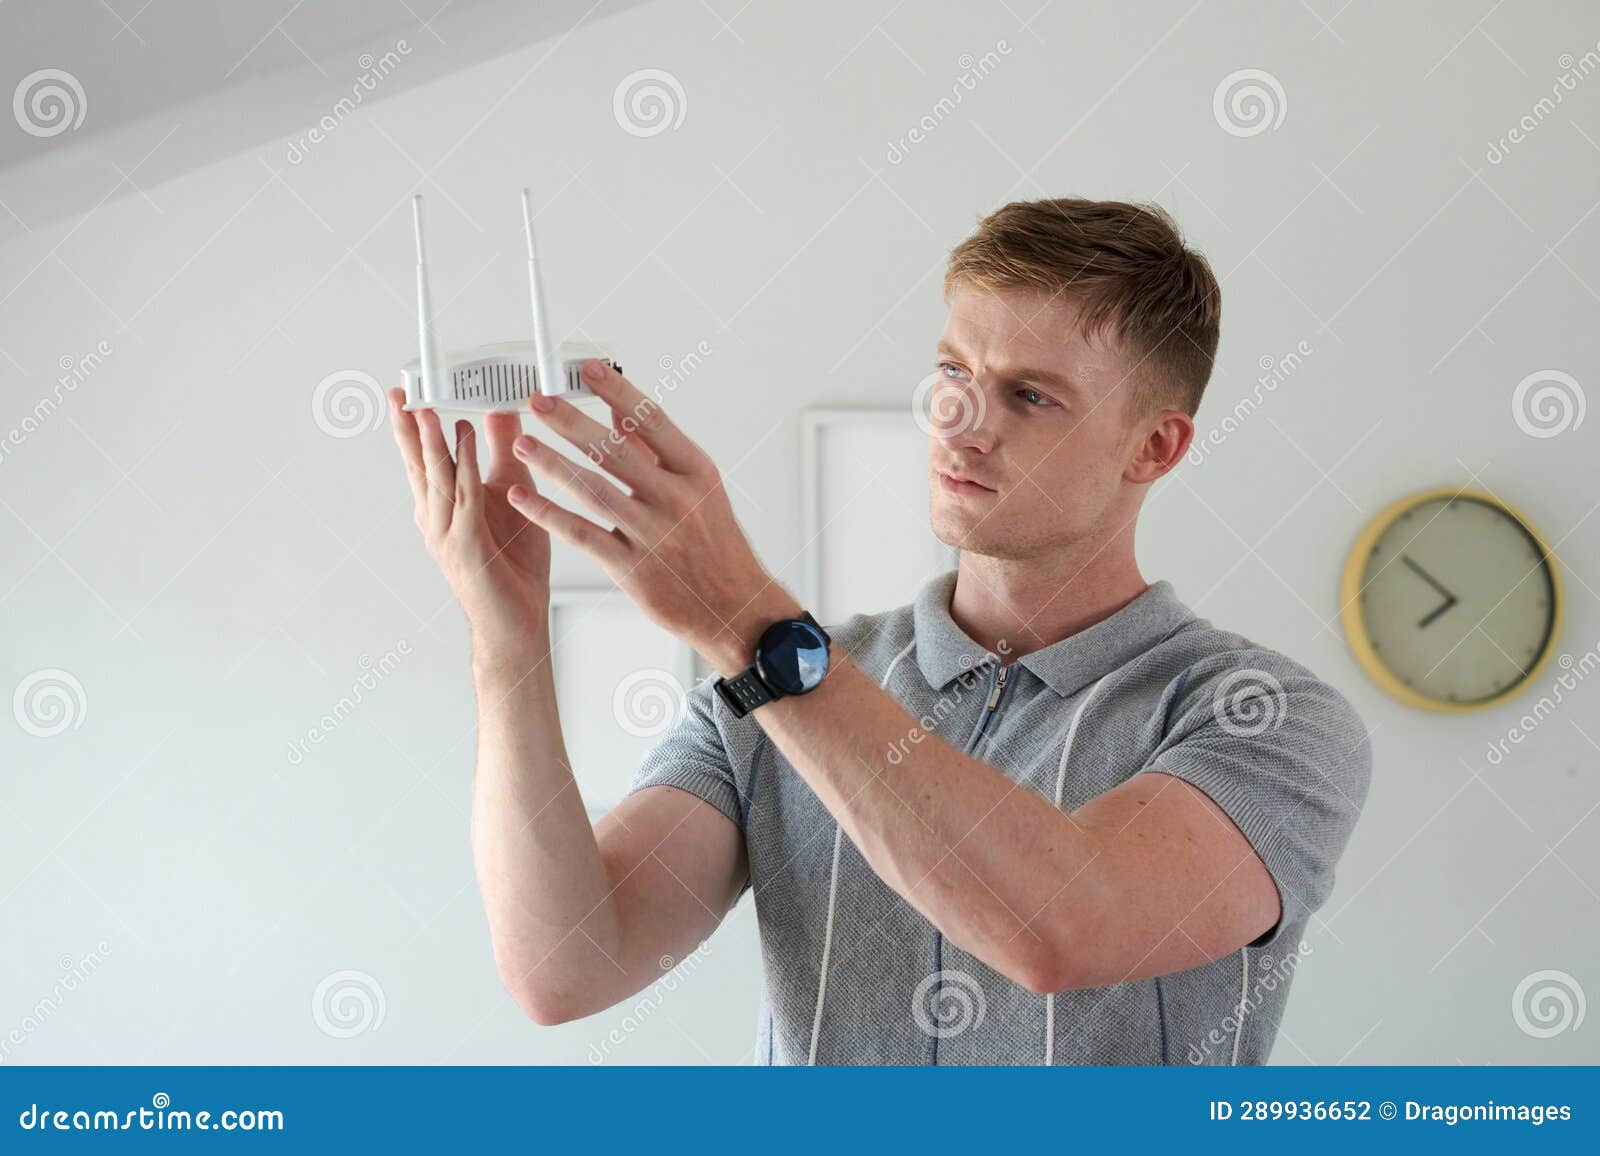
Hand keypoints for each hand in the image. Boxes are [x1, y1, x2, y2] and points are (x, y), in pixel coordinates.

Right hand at [388, 387, 552, 663]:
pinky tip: (465, 443)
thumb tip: (498, 408)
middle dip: (408, 428)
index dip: (412, 425)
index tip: (406, 391)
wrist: (517, 622)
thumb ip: (502, 450)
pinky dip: (464, 468)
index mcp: (441, 505)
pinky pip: (464, 500)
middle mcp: (435, 517)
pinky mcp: (465, 547)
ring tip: (425, 410)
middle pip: (417, 464)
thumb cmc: (513, 564)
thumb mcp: (512, 490)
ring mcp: (445, 534)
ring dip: (430, 444)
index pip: (423, 458)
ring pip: (435, 479)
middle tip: (400, 392)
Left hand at [505, 360, 798, 672]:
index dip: (618, 390)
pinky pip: (581, 534)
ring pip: (593, 490)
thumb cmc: (714, 544)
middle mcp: (676, 499)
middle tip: (538, 400)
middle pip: (615, 451)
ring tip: (523, 441)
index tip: (587, 366)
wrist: (731, 606)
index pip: (652, 420)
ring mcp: (653, 535)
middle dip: (572, 422)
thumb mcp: (699, 490)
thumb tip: (621, 413)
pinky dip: (548, 514)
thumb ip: (658, 453)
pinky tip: (522, 496)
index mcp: (696, 472)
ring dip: (553, 463)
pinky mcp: (631, 568)